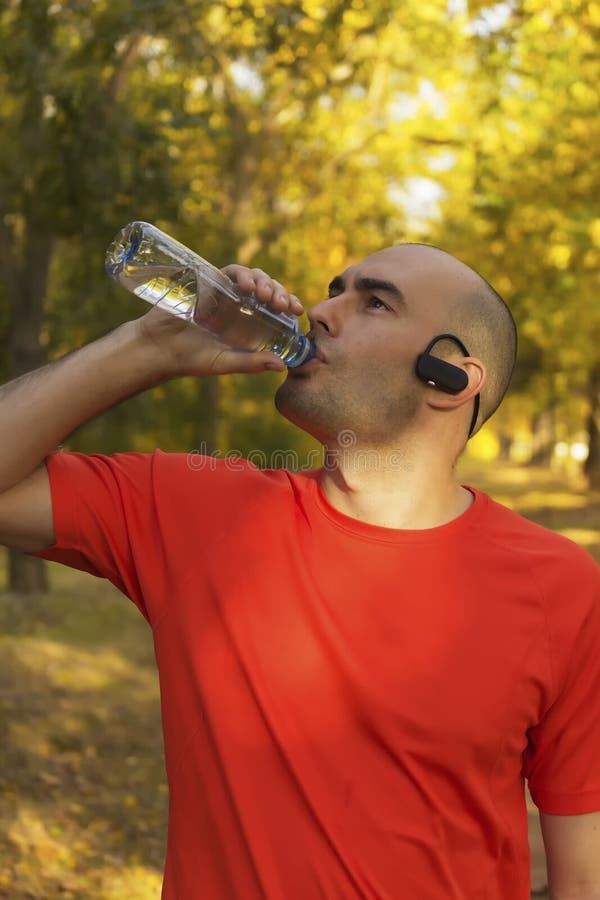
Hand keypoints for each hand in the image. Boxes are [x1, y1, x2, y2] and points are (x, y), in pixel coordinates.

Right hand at [134, 265, 303, 378]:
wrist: (158, 347)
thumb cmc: (191, 359)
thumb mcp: (226, 362)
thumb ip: (251, 364)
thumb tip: (283, 366)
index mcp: (248, 322)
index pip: (274, 307)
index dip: (288, 304)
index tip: (297, 310)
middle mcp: (239, 305)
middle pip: (267, 289)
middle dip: (279, 292)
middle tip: (282, 304)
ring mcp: (225, 292)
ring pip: (253, 276)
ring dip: (264, 281)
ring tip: (265, 295)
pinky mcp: (209, 282)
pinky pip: (231, 272)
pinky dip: (242, 275)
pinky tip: (247, 286)